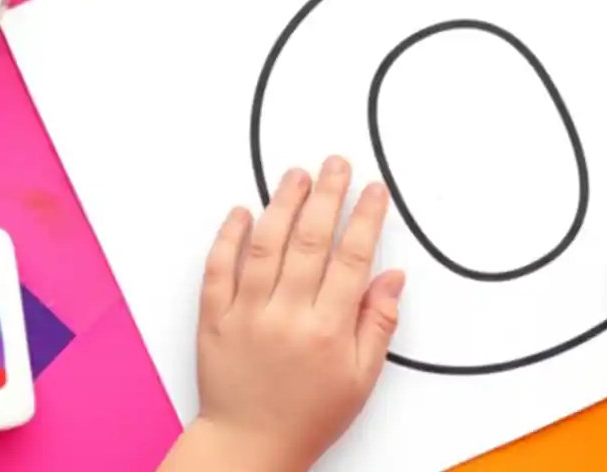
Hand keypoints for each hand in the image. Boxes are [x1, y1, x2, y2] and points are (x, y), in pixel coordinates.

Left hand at [161, 156, 404, 471]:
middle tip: (336, 164)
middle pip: (311, 241)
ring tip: (297, 175)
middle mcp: (287, 316)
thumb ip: (378, 324)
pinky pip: (219, 268)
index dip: (365, 219)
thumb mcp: (360, 378)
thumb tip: (392, 278)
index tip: (374, 190)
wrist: (249, 446)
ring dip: (283, 204)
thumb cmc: (308, 415)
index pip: (352, 259)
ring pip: (266, 246)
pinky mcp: (214, 318)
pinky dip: (229, 236)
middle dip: (328, 196)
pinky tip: (243, 211)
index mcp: (328, 331)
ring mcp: (247, 314)